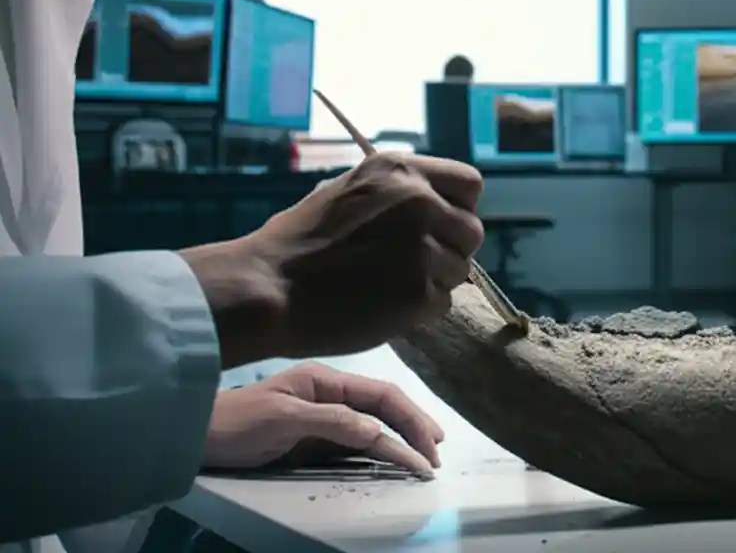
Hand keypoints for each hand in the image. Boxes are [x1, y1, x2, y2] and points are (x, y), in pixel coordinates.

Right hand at [181, 153, 484, 367]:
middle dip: (450, 249)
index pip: (469, 184)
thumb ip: (398, 194)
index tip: (438, 226)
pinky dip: (420, 310)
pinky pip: (443, 303)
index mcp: (401, 171)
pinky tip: (384, 306)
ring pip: (460, 271)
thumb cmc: (298, 243)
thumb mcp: (350, 191)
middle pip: (471, 231)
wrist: (267, 288)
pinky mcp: (420, 293)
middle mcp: (420, 203)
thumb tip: (437, 205)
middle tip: (410, 265)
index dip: (456, 208)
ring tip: (388, 285)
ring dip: (434, 282)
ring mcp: (423, 248)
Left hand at [202, 362, 444, 473]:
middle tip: (435, 456)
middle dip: (413, 428)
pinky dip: (379, 453)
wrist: (193, 439)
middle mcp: (329, 395)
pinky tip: (394, 461)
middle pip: (384, 408)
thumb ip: (332, 423)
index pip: (381, 395)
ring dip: (400, 442)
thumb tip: (379, 433)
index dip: (410, 418)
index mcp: (324, 380)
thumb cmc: (233, 422)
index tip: (429, 445)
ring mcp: (323, 419)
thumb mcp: (282, 419)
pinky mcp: (314, 441)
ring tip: (424, 460)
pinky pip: (356, 445)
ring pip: (374, 427)